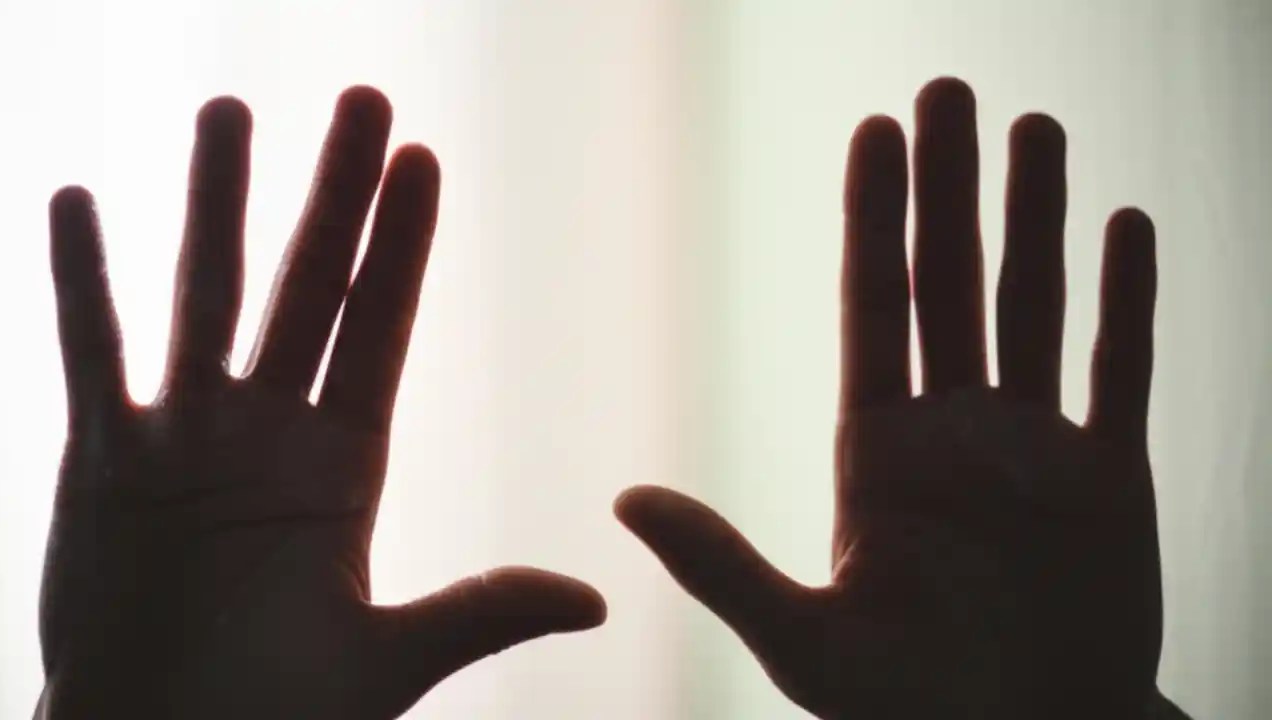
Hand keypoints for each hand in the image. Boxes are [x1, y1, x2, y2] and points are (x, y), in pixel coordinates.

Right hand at [40, 87, 604, 719]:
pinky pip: (92, 357)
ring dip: (215, 204)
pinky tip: (77, 203)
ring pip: (205, 297)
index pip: (383, 329)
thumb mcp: (386, 659)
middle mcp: (272, 434)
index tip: (424, 160)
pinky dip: (83, 286)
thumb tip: (593, 599)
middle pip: (311, 288)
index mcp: (345, 468)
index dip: (402, 243)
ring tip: (229, 109)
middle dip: (336, 193)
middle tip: (366, 97)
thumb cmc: (274, 717)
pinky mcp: (105, 463)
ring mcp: (188, 440)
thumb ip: (481, 611)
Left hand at [617, 78, 1170, 718]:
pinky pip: (1120, 369)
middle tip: (947, 88)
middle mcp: (951, 430)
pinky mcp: (1111, 476)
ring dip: (1038, 217)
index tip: (874, 131)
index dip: (874, 216)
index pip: (873, 305)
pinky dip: (1125, 300)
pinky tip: (1126, 227)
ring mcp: (1033, 446)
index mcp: (877, 451)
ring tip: (1037, 127)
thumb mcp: (805, 644)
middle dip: (949, 187)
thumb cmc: (911, 710)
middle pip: (949, 281)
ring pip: (1033, 305)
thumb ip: (723, 565)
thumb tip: (624, 497)